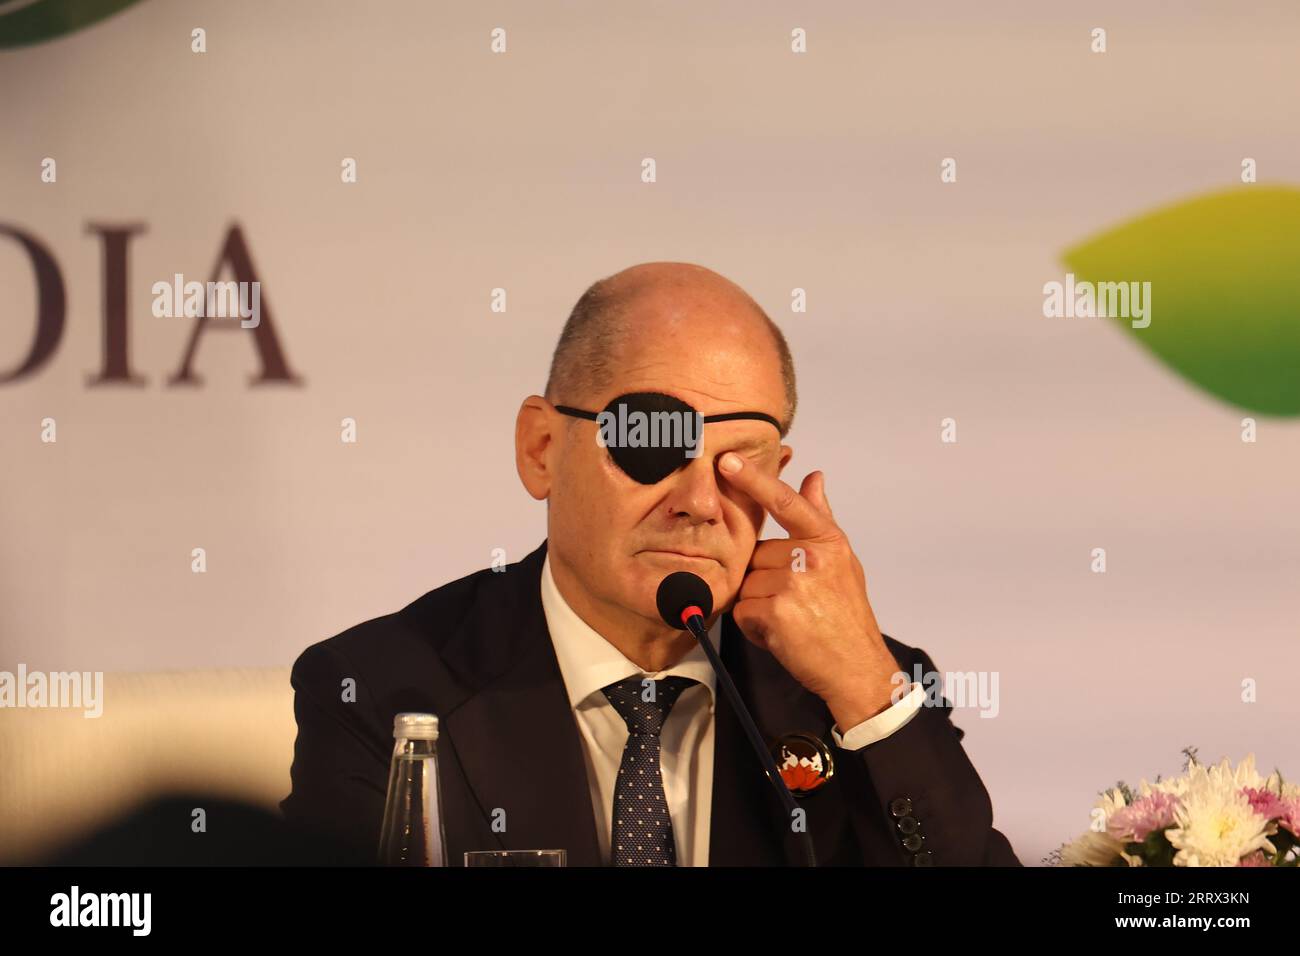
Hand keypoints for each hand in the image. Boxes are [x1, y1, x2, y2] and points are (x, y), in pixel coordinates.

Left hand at [718, 451, 901, 729]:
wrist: (857, 667)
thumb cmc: (847, 616)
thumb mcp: (841, 561)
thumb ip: (820, 518)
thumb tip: (814, 477)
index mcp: (827, 540)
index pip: (786, 501)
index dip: (754, 479)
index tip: (728, 460)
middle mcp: (811, 556)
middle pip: (756, 555)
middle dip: (764, 579)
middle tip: (795, 602)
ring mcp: (794, 582)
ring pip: (747, 584)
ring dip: (758, 605)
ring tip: (791, 620)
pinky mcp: (777, 609)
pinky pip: (743, 610)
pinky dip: (754, 626)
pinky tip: (782, 634)